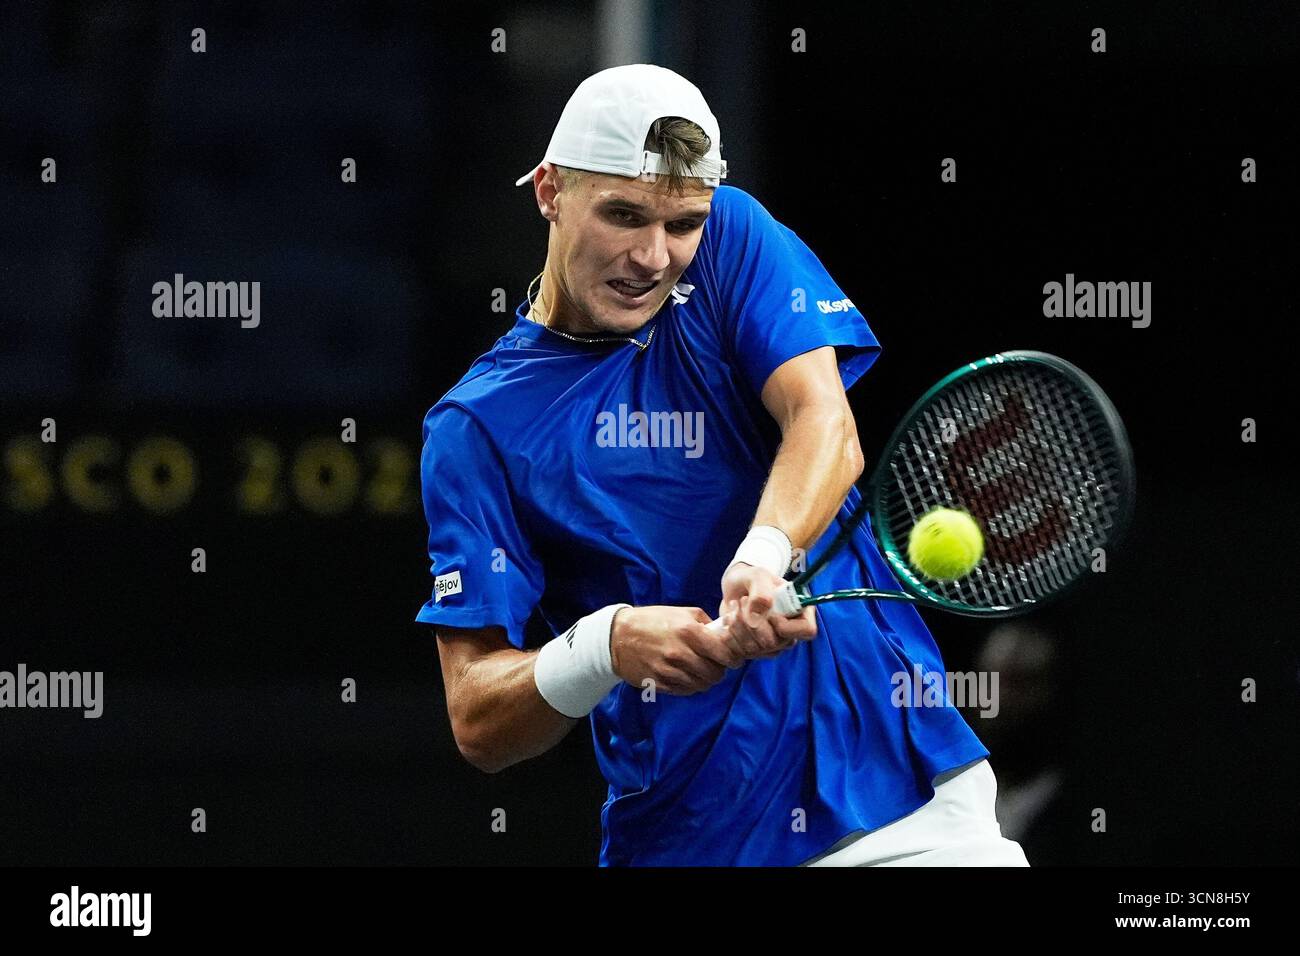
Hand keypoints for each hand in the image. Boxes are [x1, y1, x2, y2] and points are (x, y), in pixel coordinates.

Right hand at [610, 605, 745, 695]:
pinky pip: (685, 691)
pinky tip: (685, 675)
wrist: (617, 636)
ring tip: (700, 671)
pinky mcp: (659, 683)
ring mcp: (668, 670)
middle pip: (715, 674)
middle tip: (715, 665)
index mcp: (689, 632)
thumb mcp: (681, 612)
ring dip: (705, 680)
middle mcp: (680, 653)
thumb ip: (705, 623)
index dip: (733, 658)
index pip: (724, 653)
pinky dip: (690, 686)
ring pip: (702, 685)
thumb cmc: (652, 621)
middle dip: (719, 670)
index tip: (733, 659)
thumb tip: (725, 633)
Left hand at [718, 562, 816, 660]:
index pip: (807, 631)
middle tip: (742, 600)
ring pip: (756, 649)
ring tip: (733, 605)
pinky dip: (729, 637)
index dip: (785, 625)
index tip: (768, 611)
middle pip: (775, 643)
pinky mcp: (753, 651)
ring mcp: (772, 644)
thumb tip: (762, 609)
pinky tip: (727, 620)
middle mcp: (789, 633)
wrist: (734, 588)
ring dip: (738, 626)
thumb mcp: (757, 575)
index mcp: (800, 612)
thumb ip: (761, 589)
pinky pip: (740, 654)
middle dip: (752, 622)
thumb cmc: (751, 579)